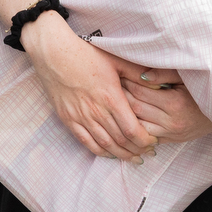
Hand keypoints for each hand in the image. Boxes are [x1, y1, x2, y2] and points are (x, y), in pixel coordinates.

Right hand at [20, 12, 158, 161]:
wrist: (53, 53)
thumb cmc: (85, 53)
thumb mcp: (116, 60)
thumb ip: (138, 74)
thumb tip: (159, 85)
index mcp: (111, 97)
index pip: (132, 129)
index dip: (145, 140)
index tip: (153, 142)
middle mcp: (96, 111)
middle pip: (121, 141)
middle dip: (137, 150)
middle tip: (148, 152)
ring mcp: (80, 116)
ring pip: (105, 145)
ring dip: (121, 154)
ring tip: (134, 158)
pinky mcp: (67, 119)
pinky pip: (86, 142)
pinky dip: (100, 151)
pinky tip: (110, 154)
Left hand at [121, 79, 211, 142]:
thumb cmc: (203, 89)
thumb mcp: (187, 77)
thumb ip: (164, 73)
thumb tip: (141, 75)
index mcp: (175, 103)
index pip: (140, 91)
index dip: (126, 81)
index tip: (116, 73)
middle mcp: (171, 121)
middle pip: (136, 108)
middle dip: (120, 96)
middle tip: (109, 86)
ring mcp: (170, 133)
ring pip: (138, 125)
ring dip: (124, 114)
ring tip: (114, 102)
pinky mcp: (171, 140)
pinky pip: (146, 136)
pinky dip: (134, 128)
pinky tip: (124, 118)